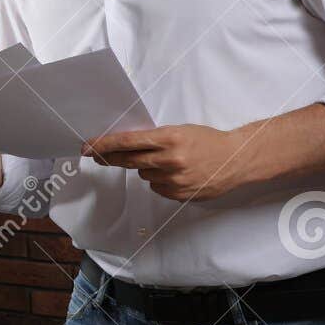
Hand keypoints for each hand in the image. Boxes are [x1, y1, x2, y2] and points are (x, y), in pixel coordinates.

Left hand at [82, 124, 248, 201]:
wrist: (235, 160)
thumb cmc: (208, 141)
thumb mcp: (180, 131)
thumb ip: (154, 139)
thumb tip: (125, 146)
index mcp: (170, 138)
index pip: (128, 141)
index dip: (105, 144)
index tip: (89, 146)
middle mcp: (170, 159)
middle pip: (128, 160)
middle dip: (110, 157)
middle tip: (96, 155)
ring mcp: (174, 179)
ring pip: (143, 174)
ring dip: (147, 168)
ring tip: (169, 162)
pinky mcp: (179, 194)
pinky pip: (156, 187)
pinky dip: (160, 180)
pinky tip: (177, 174)